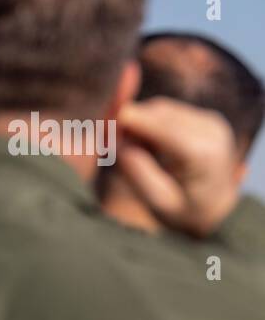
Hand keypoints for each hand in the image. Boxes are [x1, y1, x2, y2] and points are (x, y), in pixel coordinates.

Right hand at [114, 96, 240, 237]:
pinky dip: (151, 124)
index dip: (125, 121)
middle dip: (130, 125)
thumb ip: (136, 171)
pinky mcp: (206, 117)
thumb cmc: (186, 211)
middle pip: (155, 113)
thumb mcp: (158, 201)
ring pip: (159, 109)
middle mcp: (211, 130)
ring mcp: (211, 120)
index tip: (100, 129)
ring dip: (140, 125)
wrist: (220, 207)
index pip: (157, 125)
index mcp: (202, 154)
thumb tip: (114, 140)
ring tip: (139, 155)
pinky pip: (167, 111)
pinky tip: (153, 148)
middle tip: (111, 150)